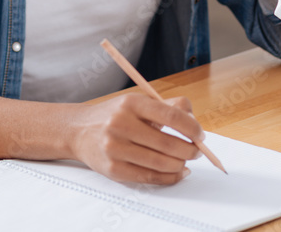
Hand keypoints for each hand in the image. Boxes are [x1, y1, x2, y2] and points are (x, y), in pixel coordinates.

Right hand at [68, 94, 202, 184]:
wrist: (79, 131)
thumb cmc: (115, 115)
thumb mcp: (137, 102)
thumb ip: (167, 107)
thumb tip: (194, 121)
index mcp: (131, 103)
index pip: (171, 116)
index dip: (192, 127)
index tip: (200, 134)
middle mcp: (121, 124)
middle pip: (168, 143)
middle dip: (190, 150)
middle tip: (197, 151)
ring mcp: (115, 148)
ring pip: (161, 163)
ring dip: (181, 164)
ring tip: (186, 161)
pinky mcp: (113, 169)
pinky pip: (149, 177)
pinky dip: (169, 177)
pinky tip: (177, 172)